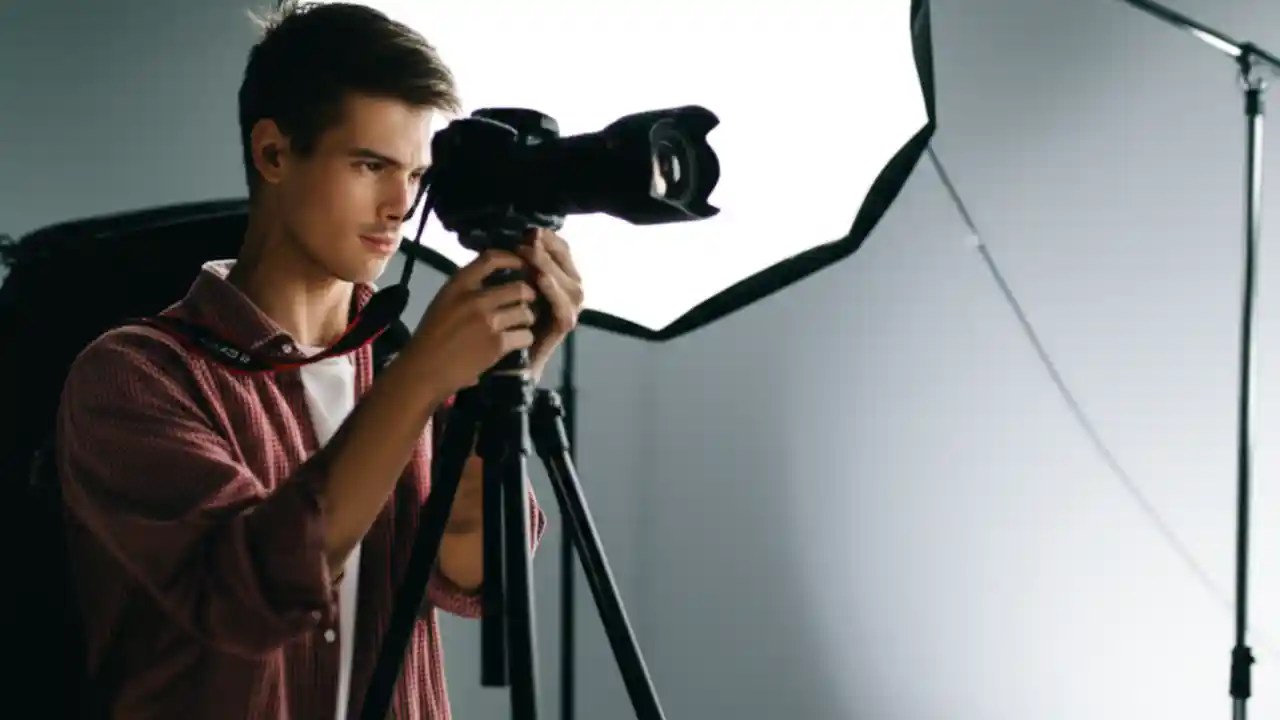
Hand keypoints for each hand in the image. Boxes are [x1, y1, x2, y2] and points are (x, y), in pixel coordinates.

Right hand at [407, 249, 538, 397]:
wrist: (424, 370)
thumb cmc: (430, 337)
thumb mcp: (444, 302)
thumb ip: (466, 290)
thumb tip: (493, 283)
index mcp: (458, 285)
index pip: (491, 259)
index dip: (512, 259)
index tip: (521, 265)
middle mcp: (475, 299)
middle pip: (519, 287)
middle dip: (529, 295)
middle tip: (527, 303)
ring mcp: (488, 321)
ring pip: (525, 312)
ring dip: (527, 319)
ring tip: (521, 325)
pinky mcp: (497, 343)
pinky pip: (525, 335)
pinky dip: (525, 339)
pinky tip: (518, 342)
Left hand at [516, 228, 583, 380]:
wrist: (506, 362)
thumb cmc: (506, 321)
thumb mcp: (511, 286)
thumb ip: (519, 265)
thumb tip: (517, 237)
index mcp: (559, 280)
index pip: (561, 252)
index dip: (549, 239)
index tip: (530, 229)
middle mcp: (569, 294)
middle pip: (568, 265)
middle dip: (548, 250)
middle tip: (529, 239)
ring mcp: (569, 311)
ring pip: (569, 285)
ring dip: (549, 267)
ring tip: (532, 253)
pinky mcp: (563, 329)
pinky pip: (563, 309)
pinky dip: (554, 293)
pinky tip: (540, 280)